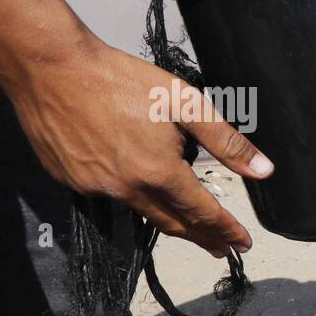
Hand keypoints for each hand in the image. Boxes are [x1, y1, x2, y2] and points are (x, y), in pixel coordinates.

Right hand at [6, 36, 272, 256]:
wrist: (52, 67)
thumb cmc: (119, 79)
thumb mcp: (185, 104)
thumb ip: (226, 142)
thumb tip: (263, 170)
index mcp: (159, 172)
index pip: (203, 214)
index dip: (227, 231)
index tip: (243, 243)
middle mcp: (127, 188)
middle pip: (175, 224)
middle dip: (204, 238)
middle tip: (223, 248)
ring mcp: (96, 187)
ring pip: (143, 214)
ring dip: (173, 225)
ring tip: (193, 232)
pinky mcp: (73, 180)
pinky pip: (112, 199)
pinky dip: (135, 202)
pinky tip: (145, 196)